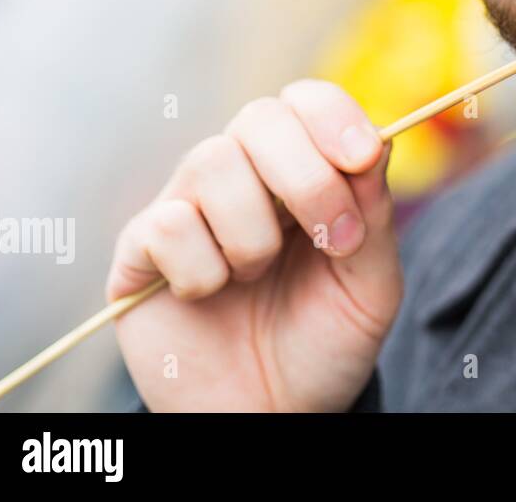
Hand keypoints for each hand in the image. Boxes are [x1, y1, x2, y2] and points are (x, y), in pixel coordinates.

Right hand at [107, 80, 402, 410]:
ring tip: (259, 278)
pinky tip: (212, 295)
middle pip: (260, 117)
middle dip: (308, 177)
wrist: (275, 412)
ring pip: (212, 160)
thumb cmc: (324, 342)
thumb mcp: (371, 283)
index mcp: (302, 170)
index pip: (306, 101)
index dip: (332, 116)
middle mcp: (243, 175)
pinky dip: (203, 269)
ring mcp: (188, 205)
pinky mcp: (140, 250)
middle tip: (336, 241)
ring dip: (255, 233)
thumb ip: (373, 212)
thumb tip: (375, 143)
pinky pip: (168, 223)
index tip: (362, 158)